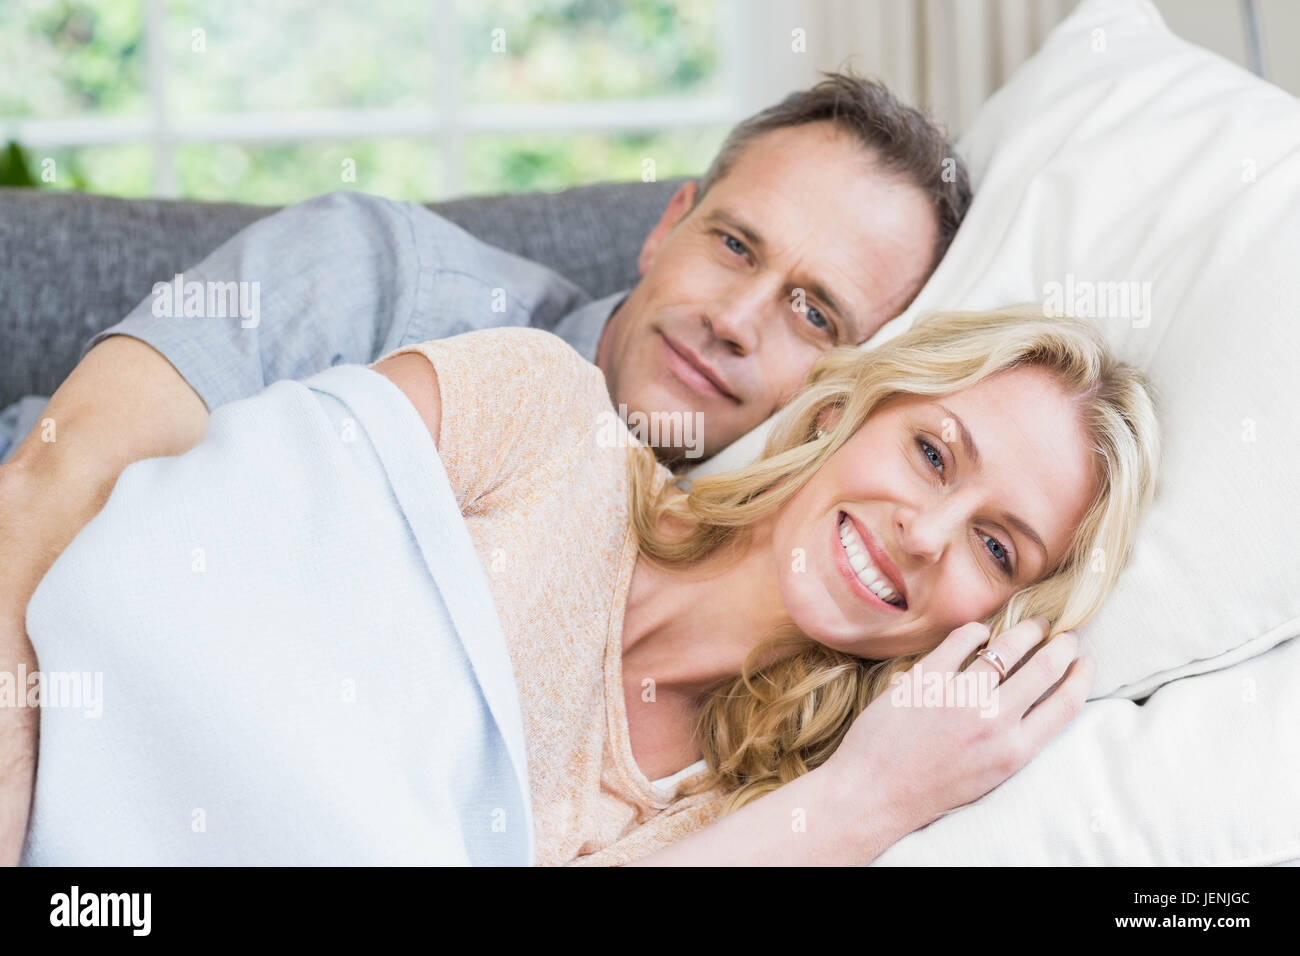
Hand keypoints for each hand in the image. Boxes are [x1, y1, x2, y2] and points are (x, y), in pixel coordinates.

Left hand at [824, 618, 1093, 838]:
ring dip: (1026, 631)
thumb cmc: (930, 788)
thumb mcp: (989, 775)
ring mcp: (959, 697)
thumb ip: (1014, 741)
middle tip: (1065, 635)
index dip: (1082, 677)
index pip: (1065, 704)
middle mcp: (993, 722)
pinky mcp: (927, 678)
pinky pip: (962, 639)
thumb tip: (1035, 701)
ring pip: (1008, 648)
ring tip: (1033, 626)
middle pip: (1045, 669)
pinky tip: (980, 632)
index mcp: (1014, 752)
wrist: (875, 791)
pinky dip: (976, 631)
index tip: (1085, 660)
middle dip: (1062, 645)